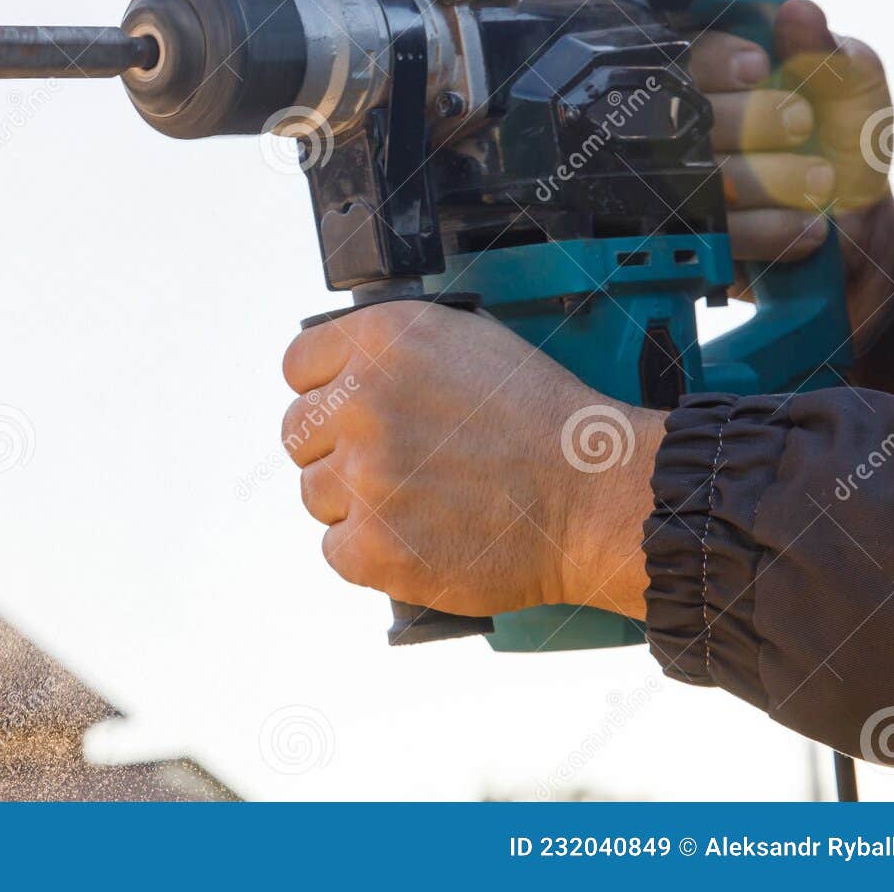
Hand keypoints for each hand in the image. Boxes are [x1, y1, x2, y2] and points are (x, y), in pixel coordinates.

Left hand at [281, 300, 663, 619]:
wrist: (596, 497)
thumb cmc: (543, 421)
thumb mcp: (468, 340)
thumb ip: (394, 351)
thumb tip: (345, 368)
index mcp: (381, 342)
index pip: (298, 366)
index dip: (323, 391)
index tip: (347, 412)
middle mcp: (361, 403)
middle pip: (298, 433)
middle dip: (337, 449)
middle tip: (395, 464)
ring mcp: (364, 477)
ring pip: (316, 495)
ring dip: (356, 503)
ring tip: (421, 502)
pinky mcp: (371, 546)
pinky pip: (335, 550)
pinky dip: (371, 552)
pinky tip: (419, 537)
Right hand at [690, 0, 893, 326]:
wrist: (856, 219)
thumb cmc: (844, 137)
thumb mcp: (852, 84)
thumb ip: (828, 50)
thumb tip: (798, 13)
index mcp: (716, 78)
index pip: (686, 56)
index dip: (715, 62)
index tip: (759, 69)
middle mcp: (688, 128)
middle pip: (686, 116)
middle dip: (754, 121)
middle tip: (802, 125)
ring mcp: (685, 185)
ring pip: (705, 176)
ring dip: (774, 178)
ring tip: (819, 181)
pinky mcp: (697, 237)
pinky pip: (719, 233)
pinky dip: (771, 227)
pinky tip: (806, 222)